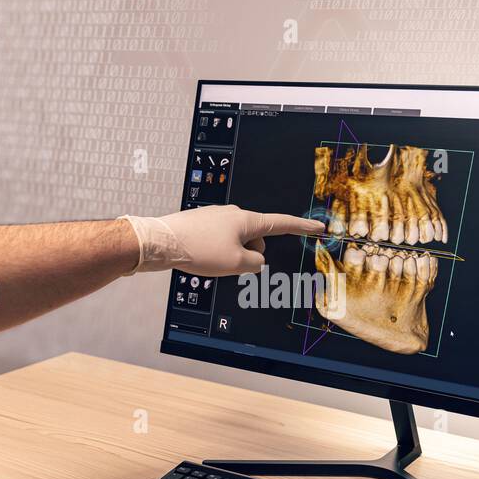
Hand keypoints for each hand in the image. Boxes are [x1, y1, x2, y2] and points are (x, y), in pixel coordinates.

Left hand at [120, 205, 324, 276]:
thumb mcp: (236, 264)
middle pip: (255, 240)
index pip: (282, 224)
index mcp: (246, 220)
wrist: (160, 242)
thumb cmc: (198, 250)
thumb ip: (255, 263)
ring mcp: (216, 218)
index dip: (302, 227)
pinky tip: (200, 257)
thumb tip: (254, 259)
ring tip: (208, 261)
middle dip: (248, 255)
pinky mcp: (202, 225)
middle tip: (226, 264)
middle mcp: (233, 214)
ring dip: (229, 256)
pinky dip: (215, 254)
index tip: (318, 227)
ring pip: (236, 244)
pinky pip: (219, 243)